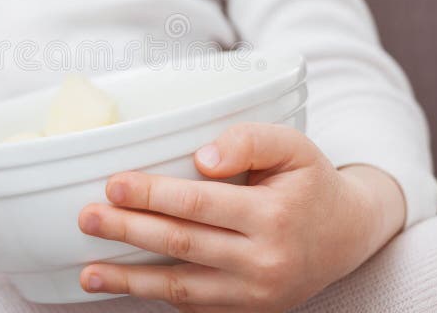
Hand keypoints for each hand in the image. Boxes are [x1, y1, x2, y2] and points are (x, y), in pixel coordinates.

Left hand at [78, 123, 404, 311]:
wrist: (348, 235)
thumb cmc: (311, 183)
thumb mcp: (292, 147)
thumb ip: (248, 141)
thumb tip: (202, 159)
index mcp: (273, 216)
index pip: (199, 204)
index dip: (152, 195)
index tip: (114, 186)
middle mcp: (264, 261)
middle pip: (181, 245)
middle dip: (128, 232)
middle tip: (88, 219)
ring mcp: (255, 294)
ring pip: (181, 287)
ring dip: (130, 281)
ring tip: (89, 272)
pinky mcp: (248, 310)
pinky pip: (194, 305)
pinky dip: (156, 296)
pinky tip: (127, 287)